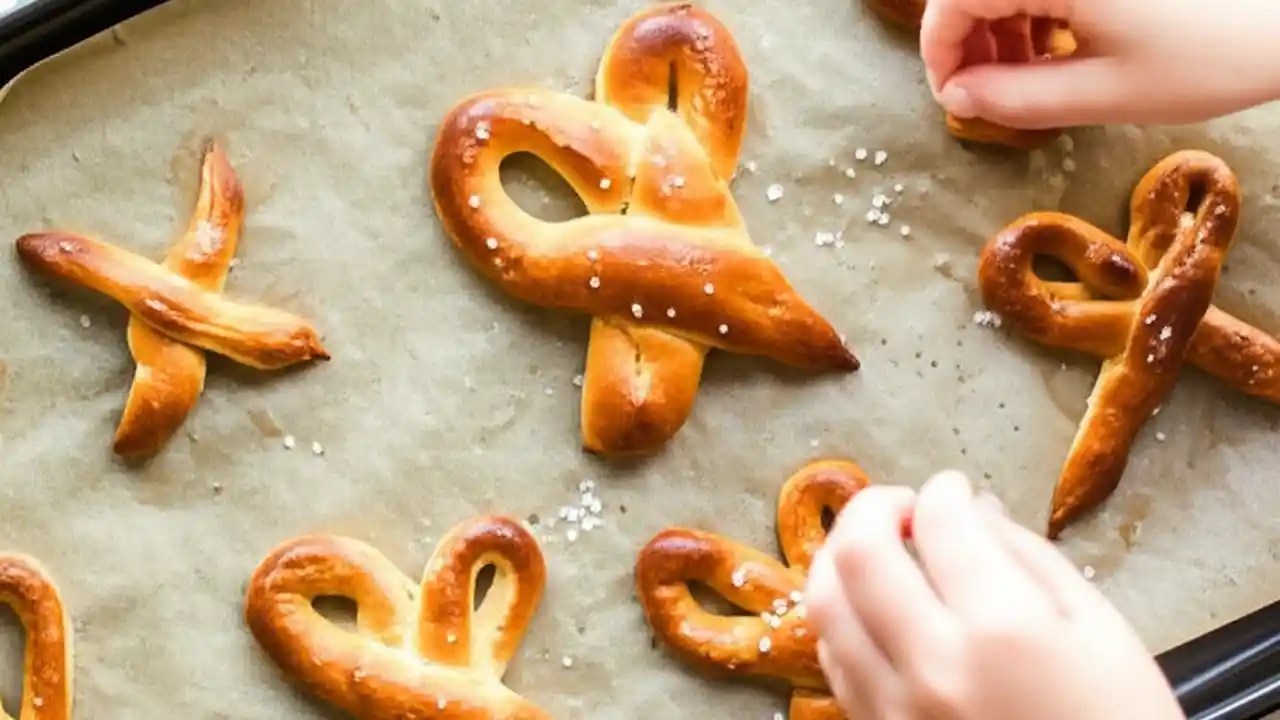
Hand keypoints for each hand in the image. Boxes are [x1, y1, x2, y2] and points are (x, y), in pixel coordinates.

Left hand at [805, 470, 1184, 719]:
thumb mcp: (1101, 633)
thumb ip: (1031, 559)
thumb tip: (976, 509)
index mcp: (1002, 630)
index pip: (940, 522)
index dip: (943, 490)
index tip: (954, 490)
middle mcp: (933, 666)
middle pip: (856, 554)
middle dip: (873, 508)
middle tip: (903, 509)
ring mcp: (893, 708)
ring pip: (824, 606)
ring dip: (842, 561)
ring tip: (877, 551)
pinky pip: (833, 661)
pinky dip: (842, 619)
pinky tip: (874, 610)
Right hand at [922, 0, 1279, 129]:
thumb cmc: (1208, 56)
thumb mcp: (1103, 93)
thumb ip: (1016, 98)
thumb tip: (958, 96)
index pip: (953, 1)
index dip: (939, 52)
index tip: (954, 98)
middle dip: (967, 40)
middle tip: (987, 94)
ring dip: (1000, 25)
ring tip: (1027, 76)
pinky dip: (1034, 7)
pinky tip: (1056, 45)